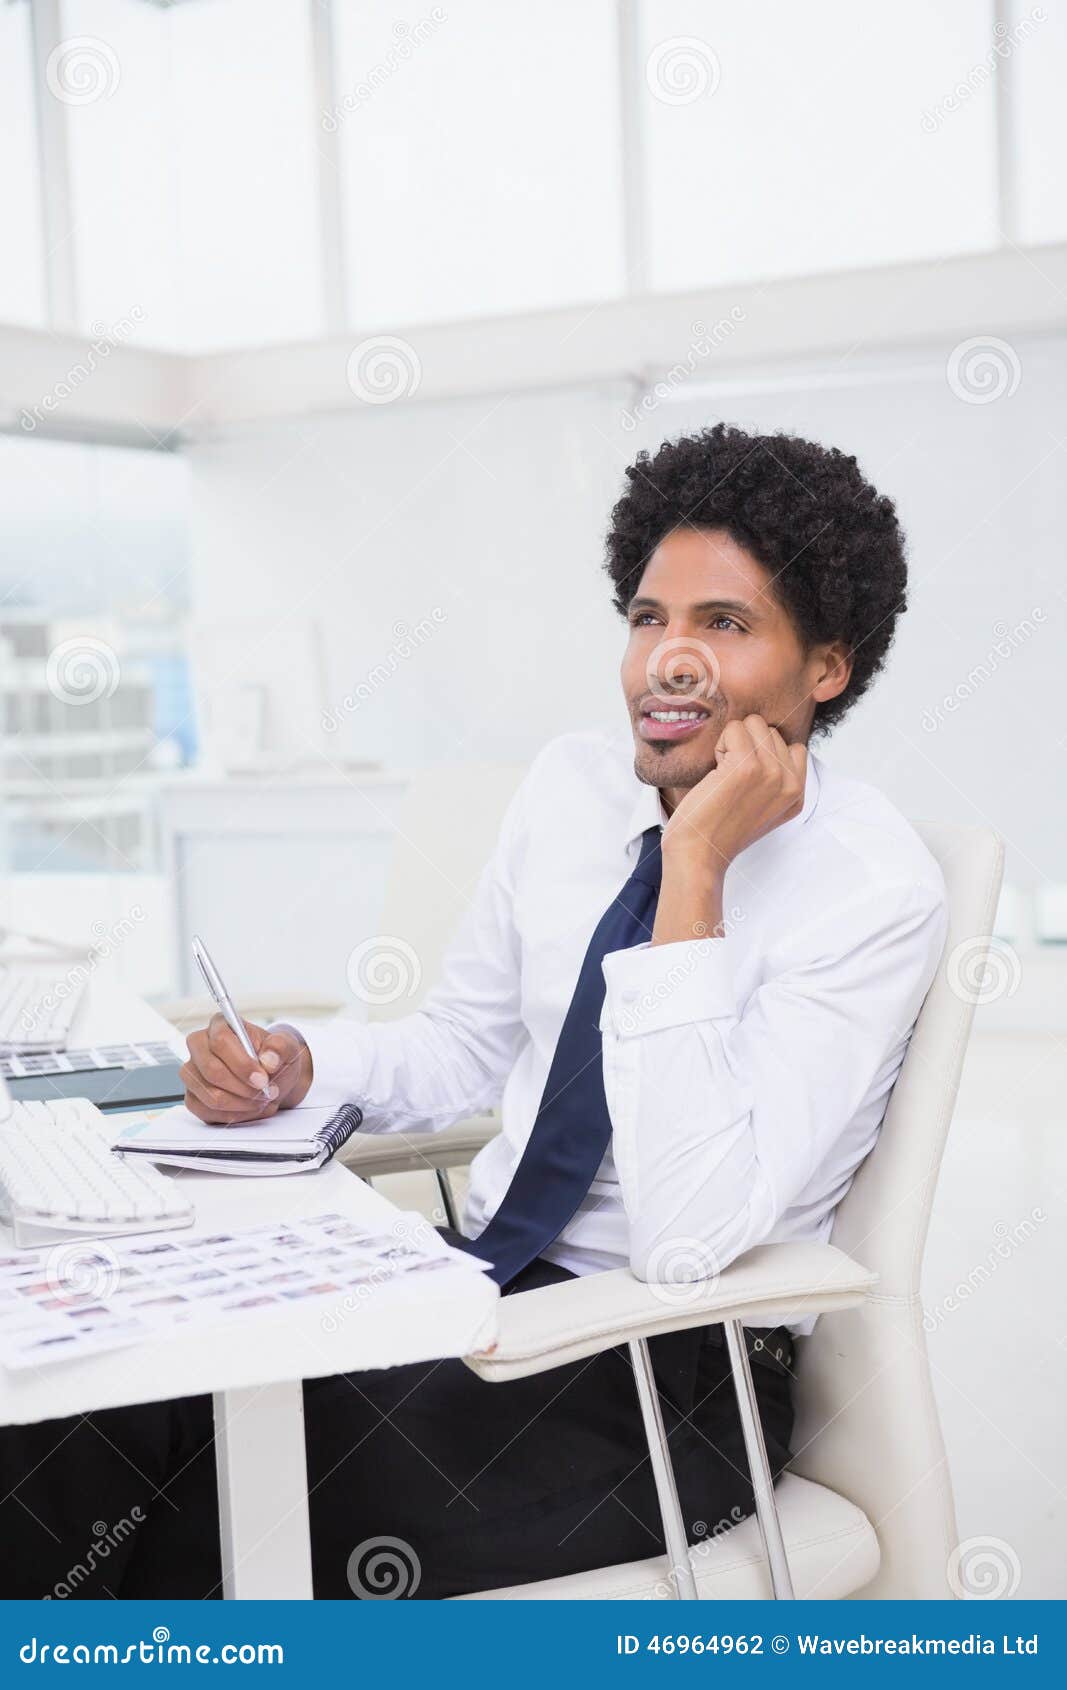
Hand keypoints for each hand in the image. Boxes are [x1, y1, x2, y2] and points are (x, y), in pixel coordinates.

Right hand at [181, 1017, 312, 1124]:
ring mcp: (192, 1072)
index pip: (220, 1042)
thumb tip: (268, 1060)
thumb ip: (280, 1048)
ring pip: (210, 1095)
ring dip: (241, 1104)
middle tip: (265, 1093)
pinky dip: (233, 1115)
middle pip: (212, 1070)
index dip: (242, 1064)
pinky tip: (249, 1108)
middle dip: (243, 1088)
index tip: (262, 1079)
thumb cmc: (274, 1059)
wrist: (272, 1079)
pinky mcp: (193, 1096)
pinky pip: (207, 1111)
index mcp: (220, 1025)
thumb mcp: (287, 1048)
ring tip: (261, 1100)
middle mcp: (199, 1046)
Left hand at [662, 715, 807, 872]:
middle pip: (771, 730)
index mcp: (797, 794)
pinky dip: (720, 745)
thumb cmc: (719, 828)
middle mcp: (791, 784)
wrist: (699, 854)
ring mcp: (772, 774)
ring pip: (754, 723)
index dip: (764, 753)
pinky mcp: (747, 767)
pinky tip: (716, 773)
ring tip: (724, 775)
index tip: (747, 779)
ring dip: (733, 743)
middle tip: (732, 780)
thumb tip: (770, 736)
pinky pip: (734, 728)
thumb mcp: (762, 806)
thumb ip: (775, 778)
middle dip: (747, 746)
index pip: (793, 747)